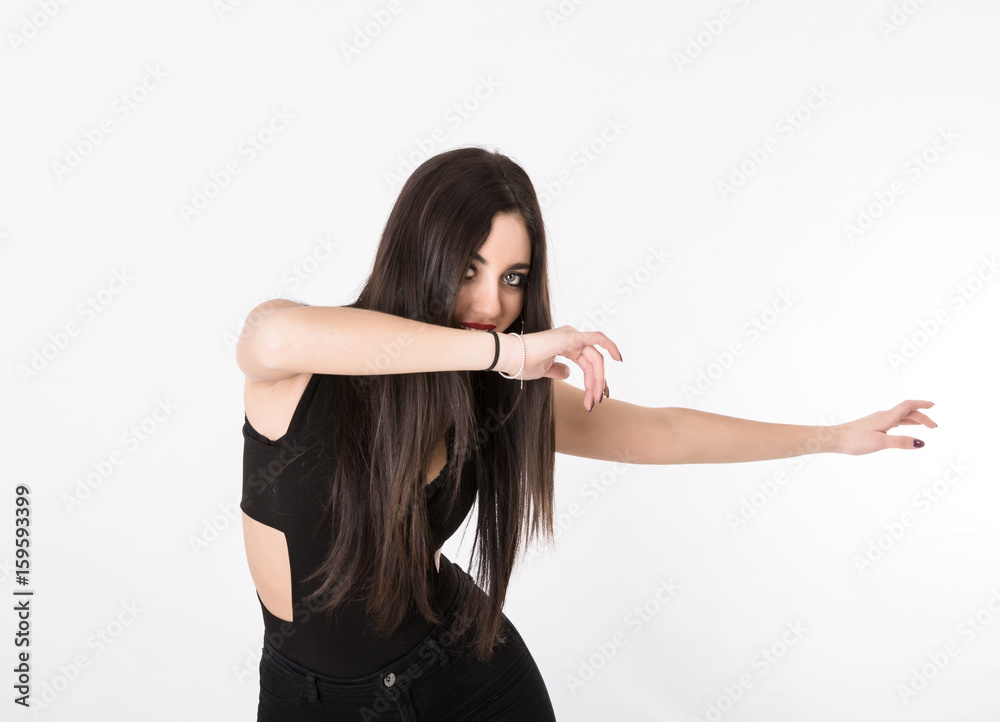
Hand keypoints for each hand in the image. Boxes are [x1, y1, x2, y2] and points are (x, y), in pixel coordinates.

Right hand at [499, 325, 622, 410]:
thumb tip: (568, 374)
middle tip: (596, 401)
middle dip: (597, 383)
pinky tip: (618, 358)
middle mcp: (569, 337)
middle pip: (593, 362)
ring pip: (595, 359)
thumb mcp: (543, 371)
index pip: (586, 363)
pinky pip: (597, 339)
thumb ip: (557, 371)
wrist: (510, 357)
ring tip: (595, 398)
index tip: (594, 399)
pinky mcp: (571, 337)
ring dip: (598, 379)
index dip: (593, 381)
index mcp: (563, 345)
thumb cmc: (521, 363)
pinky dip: (610, 346)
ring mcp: (571, 336)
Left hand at [831, 400, 936, 454]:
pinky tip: (903, 428)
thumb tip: (921, 443)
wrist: (834, 438)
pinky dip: (903, 423)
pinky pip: (892, 421)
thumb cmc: (854, 440)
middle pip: (907, 411)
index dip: (922, 404)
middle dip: (922, 417)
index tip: (933, 405)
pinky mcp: (872, 426)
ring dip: (914, 419)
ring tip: (924, 425)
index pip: (908, 406)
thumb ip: (901, 442)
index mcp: (887, 417)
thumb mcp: (880, 443)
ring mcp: (877, 420)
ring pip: (900, 416)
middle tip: (934, 426)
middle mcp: (883, 416)